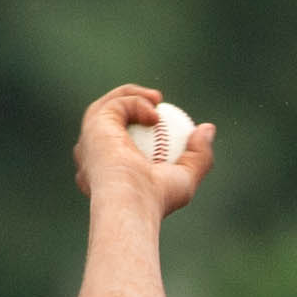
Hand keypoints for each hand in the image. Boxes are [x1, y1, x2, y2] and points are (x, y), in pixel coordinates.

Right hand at [73, 85, 212, 216]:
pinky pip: (117, 105)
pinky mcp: (93, 126)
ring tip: (157, 98)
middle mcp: (92, 156)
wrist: (134, 202)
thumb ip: (198, 155)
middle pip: (107, 119)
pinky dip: (138, 103)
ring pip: (106, 106)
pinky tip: (155, 115)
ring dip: (132, 94)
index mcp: (107, 170)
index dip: (138, 123)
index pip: (118, 141)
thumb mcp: (185, 177)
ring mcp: (89, 141)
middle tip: (158, 100)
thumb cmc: (156, 198)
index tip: (163, 119)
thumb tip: (207, 129)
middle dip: (129, 101)